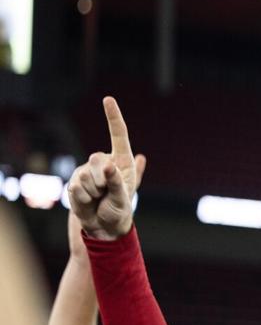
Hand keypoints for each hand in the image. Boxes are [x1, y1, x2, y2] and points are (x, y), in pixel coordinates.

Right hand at [66, 97, 145, 240]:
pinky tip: (87, 202)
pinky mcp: (74, 182)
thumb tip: (108, 166)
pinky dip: (82, 198)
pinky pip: (75, 187)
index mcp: (122, 161)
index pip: (118, 135)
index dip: (113, 117)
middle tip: (106, 193)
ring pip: (84, 175)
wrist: (103, 225)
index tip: (108, 99)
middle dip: (102, 180)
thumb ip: (117, 182)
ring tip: (98, 198)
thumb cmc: (119, 209)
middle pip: (97, 159)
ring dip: (92, 192)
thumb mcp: (123, 198)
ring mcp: (87, 171)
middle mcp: (104, 162)